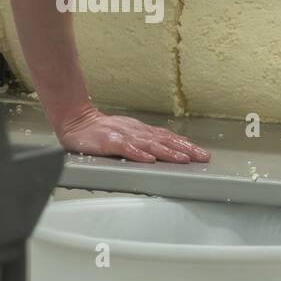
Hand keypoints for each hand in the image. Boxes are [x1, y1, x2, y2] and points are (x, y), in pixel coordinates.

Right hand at [58, 105, 210, 163]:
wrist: (77, 121)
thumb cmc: (105, 130)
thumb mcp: (133, 131)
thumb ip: (153, 138)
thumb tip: (177, 143)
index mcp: (144, 132)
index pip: (170, 138)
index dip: (187, 146)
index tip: (203, 154)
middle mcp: (138, 132)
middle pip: (166, 141)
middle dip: (186, 150)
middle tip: (202, 157)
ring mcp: (124, 137)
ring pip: (150, 144)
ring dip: (168, 152)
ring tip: (183, 159)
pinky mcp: (109, 142)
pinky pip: (125, 148)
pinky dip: (138, 154)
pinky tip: (148, 160)